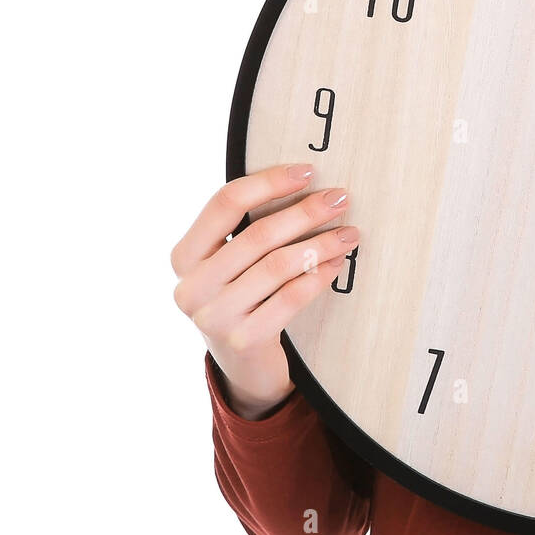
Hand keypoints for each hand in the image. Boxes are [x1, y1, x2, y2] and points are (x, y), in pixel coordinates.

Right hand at [171, 163, 359, 418]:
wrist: (244, 363)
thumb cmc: (244, 295)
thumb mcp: (232, 261)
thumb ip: (248, 225)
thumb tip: (305, 179)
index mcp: (185, 255)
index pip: (225, 203)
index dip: (269, 182)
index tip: (308, 171)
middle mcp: (191, 286)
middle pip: (257, 234)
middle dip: (306, 212)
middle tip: (340, 199)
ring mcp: (213, 317)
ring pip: (277, 265)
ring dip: (320, 244)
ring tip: (349, 233)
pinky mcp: (243, 340)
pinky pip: (290, 298)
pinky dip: (319, 277)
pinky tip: (338, 264)